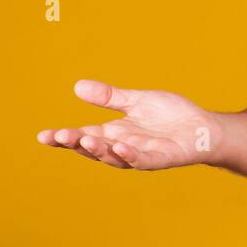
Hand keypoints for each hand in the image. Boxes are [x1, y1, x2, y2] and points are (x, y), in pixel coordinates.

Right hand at [37, 79, 221, 169]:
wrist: (203, 127)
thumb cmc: (170, 116)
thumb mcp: (136, 101)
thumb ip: (109, 97)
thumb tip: (77, 86)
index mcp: (115, 133)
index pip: (84, 136)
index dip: (64, 138)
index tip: (43, 136)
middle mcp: (123, 147)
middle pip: (95, 148)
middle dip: (76, 143)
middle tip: (59, 136)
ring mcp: (141, 155)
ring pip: (115, 157)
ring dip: (101, 150)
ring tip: (86, 139)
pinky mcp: (162, 158)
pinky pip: (144, 160)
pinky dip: (132, 155)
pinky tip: (122, 147)